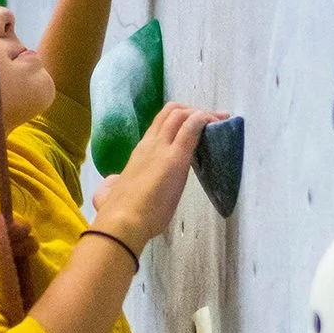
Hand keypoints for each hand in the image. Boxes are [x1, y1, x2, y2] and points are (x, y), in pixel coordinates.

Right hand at [92, 104, 230, 251]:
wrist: (123, 221)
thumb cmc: (121, 213)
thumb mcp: (118, 191)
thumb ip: (117, 183)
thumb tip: (114, 183)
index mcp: (139, 153)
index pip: (159, 125)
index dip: (177, 119)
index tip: (192, 125)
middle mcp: (150, 144)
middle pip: (171, 112)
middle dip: (192, 111)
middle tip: (210, 120)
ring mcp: (162, 148)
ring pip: (181, 114)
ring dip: (202, 113)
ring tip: (218, 120)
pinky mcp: (177, 157)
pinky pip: (193, 126)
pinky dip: (207, 119)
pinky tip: (219, 123)